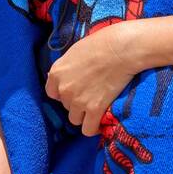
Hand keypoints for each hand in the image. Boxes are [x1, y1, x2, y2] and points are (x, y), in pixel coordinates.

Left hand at [45, 20, 142, 137]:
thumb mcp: (75, 52)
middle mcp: (64, 89)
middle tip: (92, 94)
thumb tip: (66, 76)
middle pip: (66, 106)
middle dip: (76, 102)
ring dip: (84, 115)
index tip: (75, 90)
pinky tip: (100, 122)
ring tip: (97, 107)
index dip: (64, 93)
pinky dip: (94, 127)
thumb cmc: (101, 44)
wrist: (120, 49)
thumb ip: (67, 68)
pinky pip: (88, 129)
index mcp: (56, 72)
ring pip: (75, 119)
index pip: (52, 93)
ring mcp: (78, 101)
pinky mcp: (94, 109)